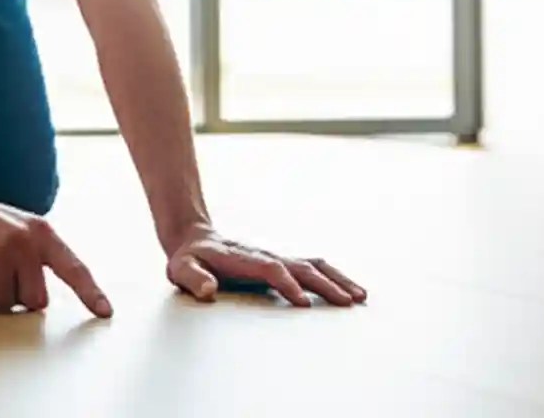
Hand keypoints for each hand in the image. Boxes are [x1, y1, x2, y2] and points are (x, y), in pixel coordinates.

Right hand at [0, 189, 113, 317]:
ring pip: (4, 305)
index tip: (106, 312)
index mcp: (41, 233)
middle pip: (35, 302)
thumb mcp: (19, 230)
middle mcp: (23, 242)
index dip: (91, 293)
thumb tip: (42, 302)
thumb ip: (37, 258)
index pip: (73, 268)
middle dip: (17, 296)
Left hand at [165, 224, 366, 306]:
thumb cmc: (189, 259)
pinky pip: (314, 268)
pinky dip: (334, 277)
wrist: (195, 240)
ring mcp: (277, 258)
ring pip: (315, 265)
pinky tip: (349, 290)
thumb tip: (208, 290)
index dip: (288, 284)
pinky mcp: (282, 263)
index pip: (272, 270)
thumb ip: (194, 279)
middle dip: (326, 285)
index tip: (303, 303)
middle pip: (302, 267)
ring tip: (361, 296)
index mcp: (245, 259)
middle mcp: (267, 256)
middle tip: (348, 303)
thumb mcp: (182, 269)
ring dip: (338, 279)